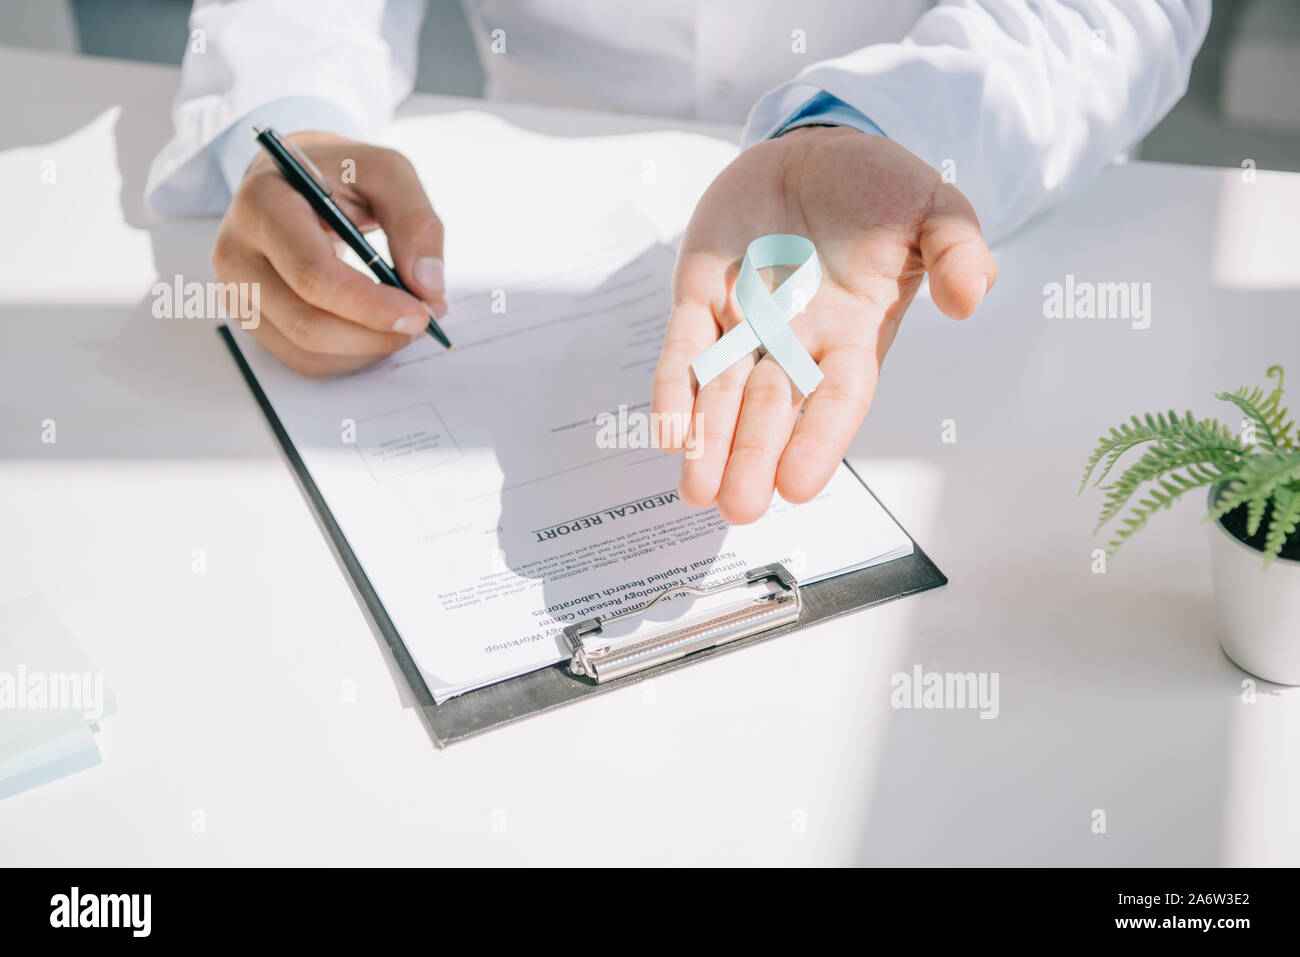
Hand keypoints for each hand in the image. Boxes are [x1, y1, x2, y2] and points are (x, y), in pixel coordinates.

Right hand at [212, 133, 446, 376]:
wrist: (292, 179)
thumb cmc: (339, 173)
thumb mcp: (386, 171)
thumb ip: (415, 221)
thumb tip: (429, 286)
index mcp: (262, 204)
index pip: (313, 275)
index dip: (371, 305)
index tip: (422, 314)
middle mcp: (236, 252)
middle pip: (307, 323)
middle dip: (375, 333)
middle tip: (425, 322)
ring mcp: (236, 291)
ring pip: (306, 351)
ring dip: (368, 349)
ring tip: (405, 323)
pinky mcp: (251, 318)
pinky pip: (303, 359)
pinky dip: (350, 356)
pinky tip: (376, 331)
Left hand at [652, 126, 995, 522]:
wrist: (819, 151)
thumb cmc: (880, 190)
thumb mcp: (937, 208)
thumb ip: (958, 249)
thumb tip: (970, 296)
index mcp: (853, 333)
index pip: (837, 397)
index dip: (818, 439)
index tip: (798, 486)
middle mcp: (795, 340)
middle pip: (772, 408)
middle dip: (753, 456)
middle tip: (738, 508)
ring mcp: (744, 320)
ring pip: (722, 391)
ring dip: (709, 441)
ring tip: (696, 491)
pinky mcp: (702, 292)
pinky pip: (684, 347)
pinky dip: (674, 386)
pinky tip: (666, 429)